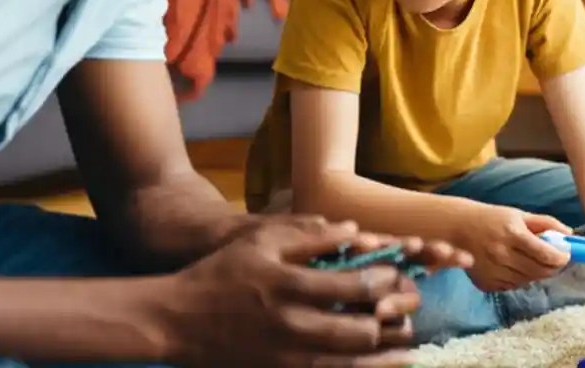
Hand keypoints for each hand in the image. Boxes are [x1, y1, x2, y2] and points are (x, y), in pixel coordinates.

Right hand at [160, 215, 458, 366]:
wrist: (176, 321)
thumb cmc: (220, 274)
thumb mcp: (261, 242)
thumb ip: (309, 236)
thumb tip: (354, 229)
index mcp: (291, 287)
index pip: (357, 289)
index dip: (386, 283)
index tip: (396, 276)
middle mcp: (293, 327)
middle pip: (362, 333)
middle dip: (391, 322)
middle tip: (407, 310)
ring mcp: (287, 358)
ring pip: (351, 364)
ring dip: (385, 357)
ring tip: (408, 347)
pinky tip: (373, 367)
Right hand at [457, 205, 571, 291]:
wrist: (458, 228)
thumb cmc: (492, 219)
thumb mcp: (519, 215)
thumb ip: (546, 223)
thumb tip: (570, 234)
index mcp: (513, 234)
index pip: (546, 255)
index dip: (562, 257)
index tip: (566, 254)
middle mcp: (502, 254)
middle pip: (540, 271)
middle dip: (553, 268)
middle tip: (556, 261)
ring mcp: (493, 271)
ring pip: (527, 281)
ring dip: (536, 274)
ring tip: (533, 261)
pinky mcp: (486, 283)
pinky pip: (512, 286)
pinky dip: (519, 279)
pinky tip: (515, 267)